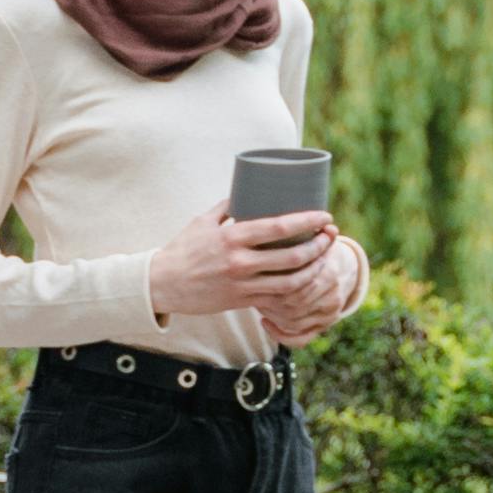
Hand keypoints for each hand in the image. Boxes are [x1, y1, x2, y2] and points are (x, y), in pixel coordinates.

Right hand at [146, 202, 359, 346]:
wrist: (162, 284)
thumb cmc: (183, 249)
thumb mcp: (203, 221)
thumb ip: (227, 207)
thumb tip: (247, 191)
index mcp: (232, 237)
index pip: (279, 227)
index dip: (307, 221)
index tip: (324, 216)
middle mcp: (240, 261)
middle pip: (293, 255)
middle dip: (319, 245)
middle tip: (330, 235)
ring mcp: (243, 284)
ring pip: (292, 280)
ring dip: (314, 269)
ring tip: (325, 258)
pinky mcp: (242, 300)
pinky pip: (277, 298)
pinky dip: (296, 290)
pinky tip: (308, 281)